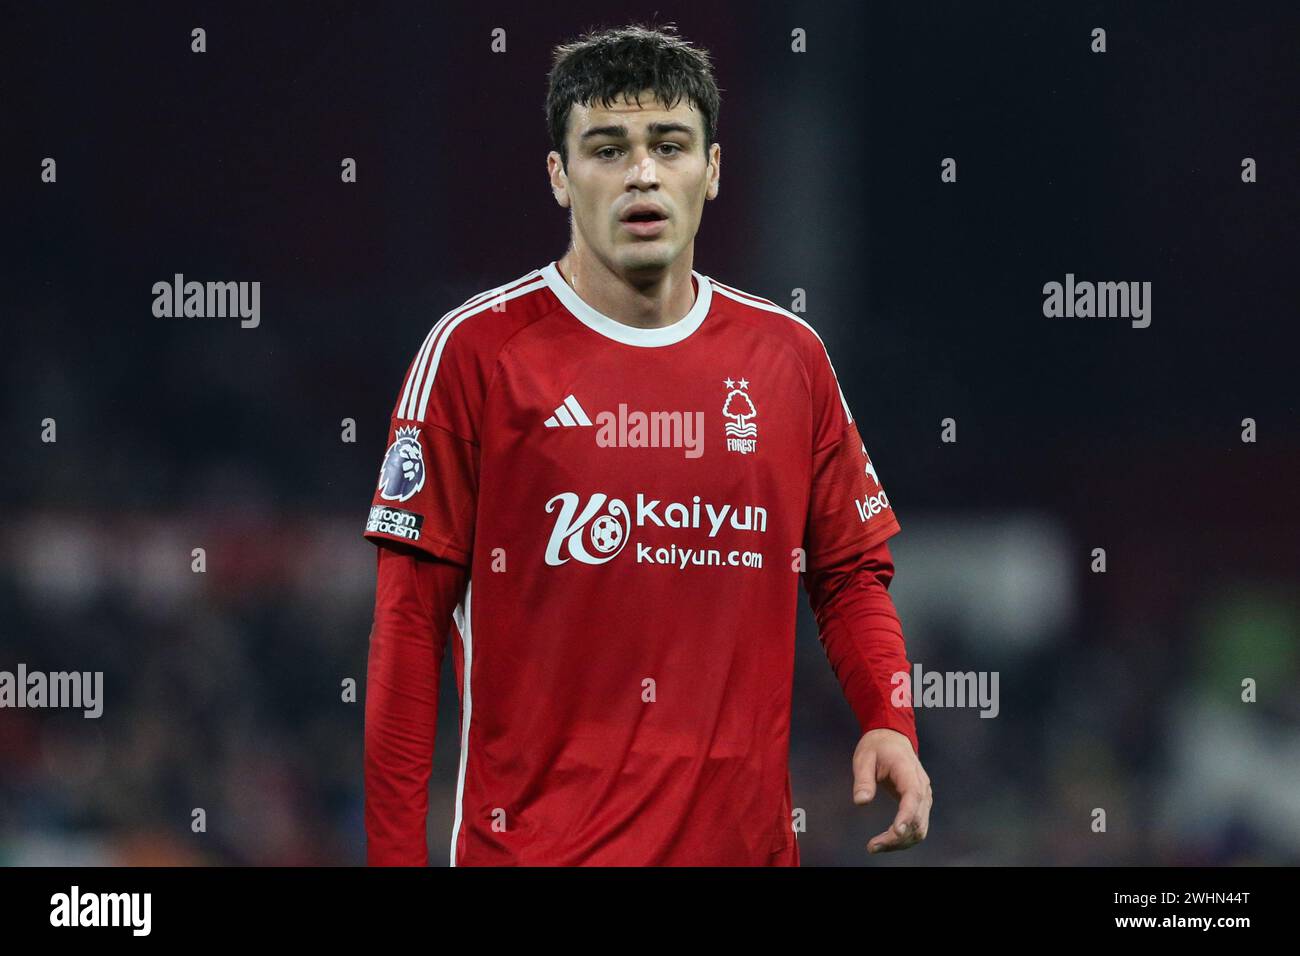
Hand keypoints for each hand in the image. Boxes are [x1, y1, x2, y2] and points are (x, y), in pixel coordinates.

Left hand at [851, 728, 931, 853]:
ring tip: (876, 847)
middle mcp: (922, 786)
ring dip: (901, 842)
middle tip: (872, 846)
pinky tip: (887, 842)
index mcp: (908, 770)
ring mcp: (924, 796)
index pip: (913, 795)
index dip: (906, 815)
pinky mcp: (921, 804)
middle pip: (918, 818)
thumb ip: (863, 780)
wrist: (892, 738)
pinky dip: (905, 838)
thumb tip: (861, 802)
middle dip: (897, 837)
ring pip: (920, 827)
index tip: (895, 831)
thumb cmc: (877, 747)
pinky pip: (918, 826)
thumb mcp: (864, 758)